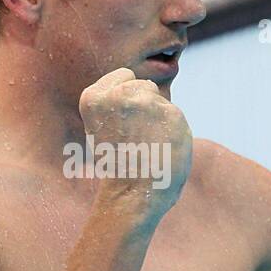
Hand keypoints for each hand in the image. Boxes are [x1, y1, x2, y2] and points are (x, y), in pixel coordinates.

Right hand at [78, 67, 192, 220]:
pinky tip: (162, 148)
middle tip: (135, 138)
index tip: (122, 122)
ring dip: (159, 118)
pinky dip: (173, 131)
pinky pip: (175, 115)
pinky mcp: (172, 115)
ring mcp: (147, 103)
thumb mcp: (101, 127)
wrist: (132, 194)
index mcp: (94, 97)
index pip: (123, 75)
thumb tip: (138, 89)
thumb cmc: (117, 164)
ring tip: (147, 144)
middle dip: (144, 106)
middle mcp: (120, 94)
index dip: (126, 98)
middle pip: (144, 85)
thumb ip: (114, 104)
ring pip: (161, 100)